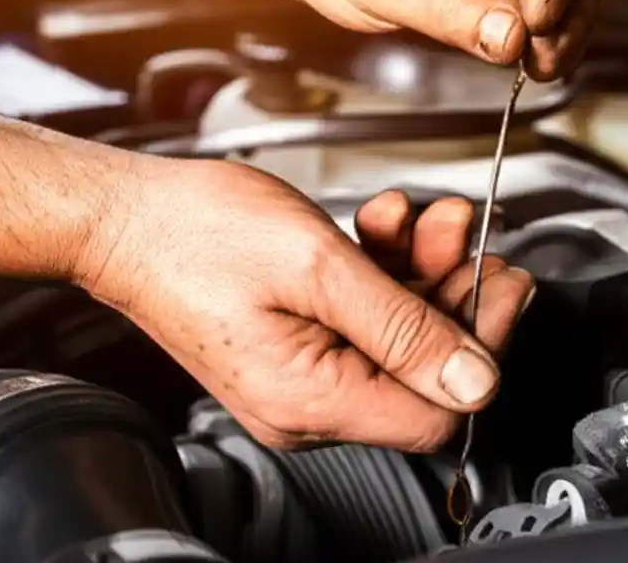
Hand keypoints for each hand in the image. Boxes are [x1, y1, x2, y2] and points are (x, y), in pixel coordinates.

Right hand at [76, 158, 533, 450]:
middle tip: (473, 241)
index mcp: (313, 401)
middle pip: (422, 374)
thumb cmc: (198, 233)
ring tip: (426, 218)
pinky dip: (382, 273)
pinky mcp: (293, 349)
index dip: (483, 349)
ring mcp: (299, 379)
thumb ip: (405, 328)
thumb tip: (476, 382)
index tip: (502, 288)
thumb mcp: (321, 268)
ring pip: (396, 339)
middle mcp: (306, 406)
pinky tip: (382, 228)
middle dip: (456, 297)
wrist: (125, 216)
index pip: (438, 411)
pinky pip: (360, 324)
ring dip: (422, 272)